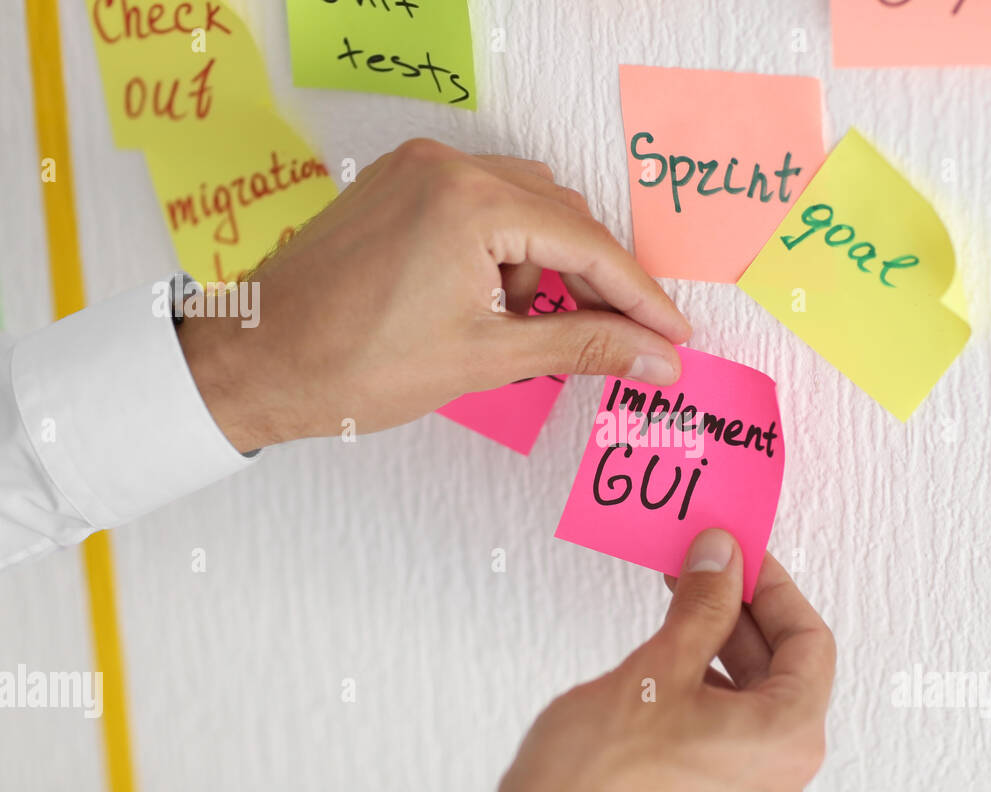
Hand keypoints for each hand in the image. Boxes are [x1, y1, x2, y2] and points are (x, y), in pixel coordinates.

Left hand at [177, 138, 690, 452]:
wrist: (254, 362)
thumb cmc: (353, 366)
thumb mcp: (486, 359)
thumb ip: (583, 345)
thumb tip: (656, 356)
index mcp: (470, 202)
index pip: (587, 246)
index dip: (640, 297)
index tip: (675, 335)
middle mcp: (447, 166)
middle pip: (562, 216)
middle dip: (597, 281)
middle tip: (625, 340)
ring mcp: (418, 169)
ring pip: (525, 208)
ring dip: (547, 268)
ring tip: (529, 331)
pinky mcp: (398, 185)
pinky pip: (481, 206)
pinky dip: (504, 253)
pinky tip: (491, 305)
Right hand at [497, 529, 835, 791]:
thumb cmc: (597, 784)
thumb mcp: (658, 670)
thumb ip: (703, 607)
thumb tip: (722, 560)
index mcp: (788, 740)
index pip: (810, 642)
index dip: (772, 589)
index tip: (737, 559)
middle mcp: (783, 782)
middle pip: (783, 677)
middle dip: (740, 620)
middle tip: (701, 578)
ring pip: (753, 713)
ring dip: (720, 660)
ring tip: (676, 623)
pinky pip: (729, 748)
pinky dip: (707, 704)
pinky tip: (667, 680)